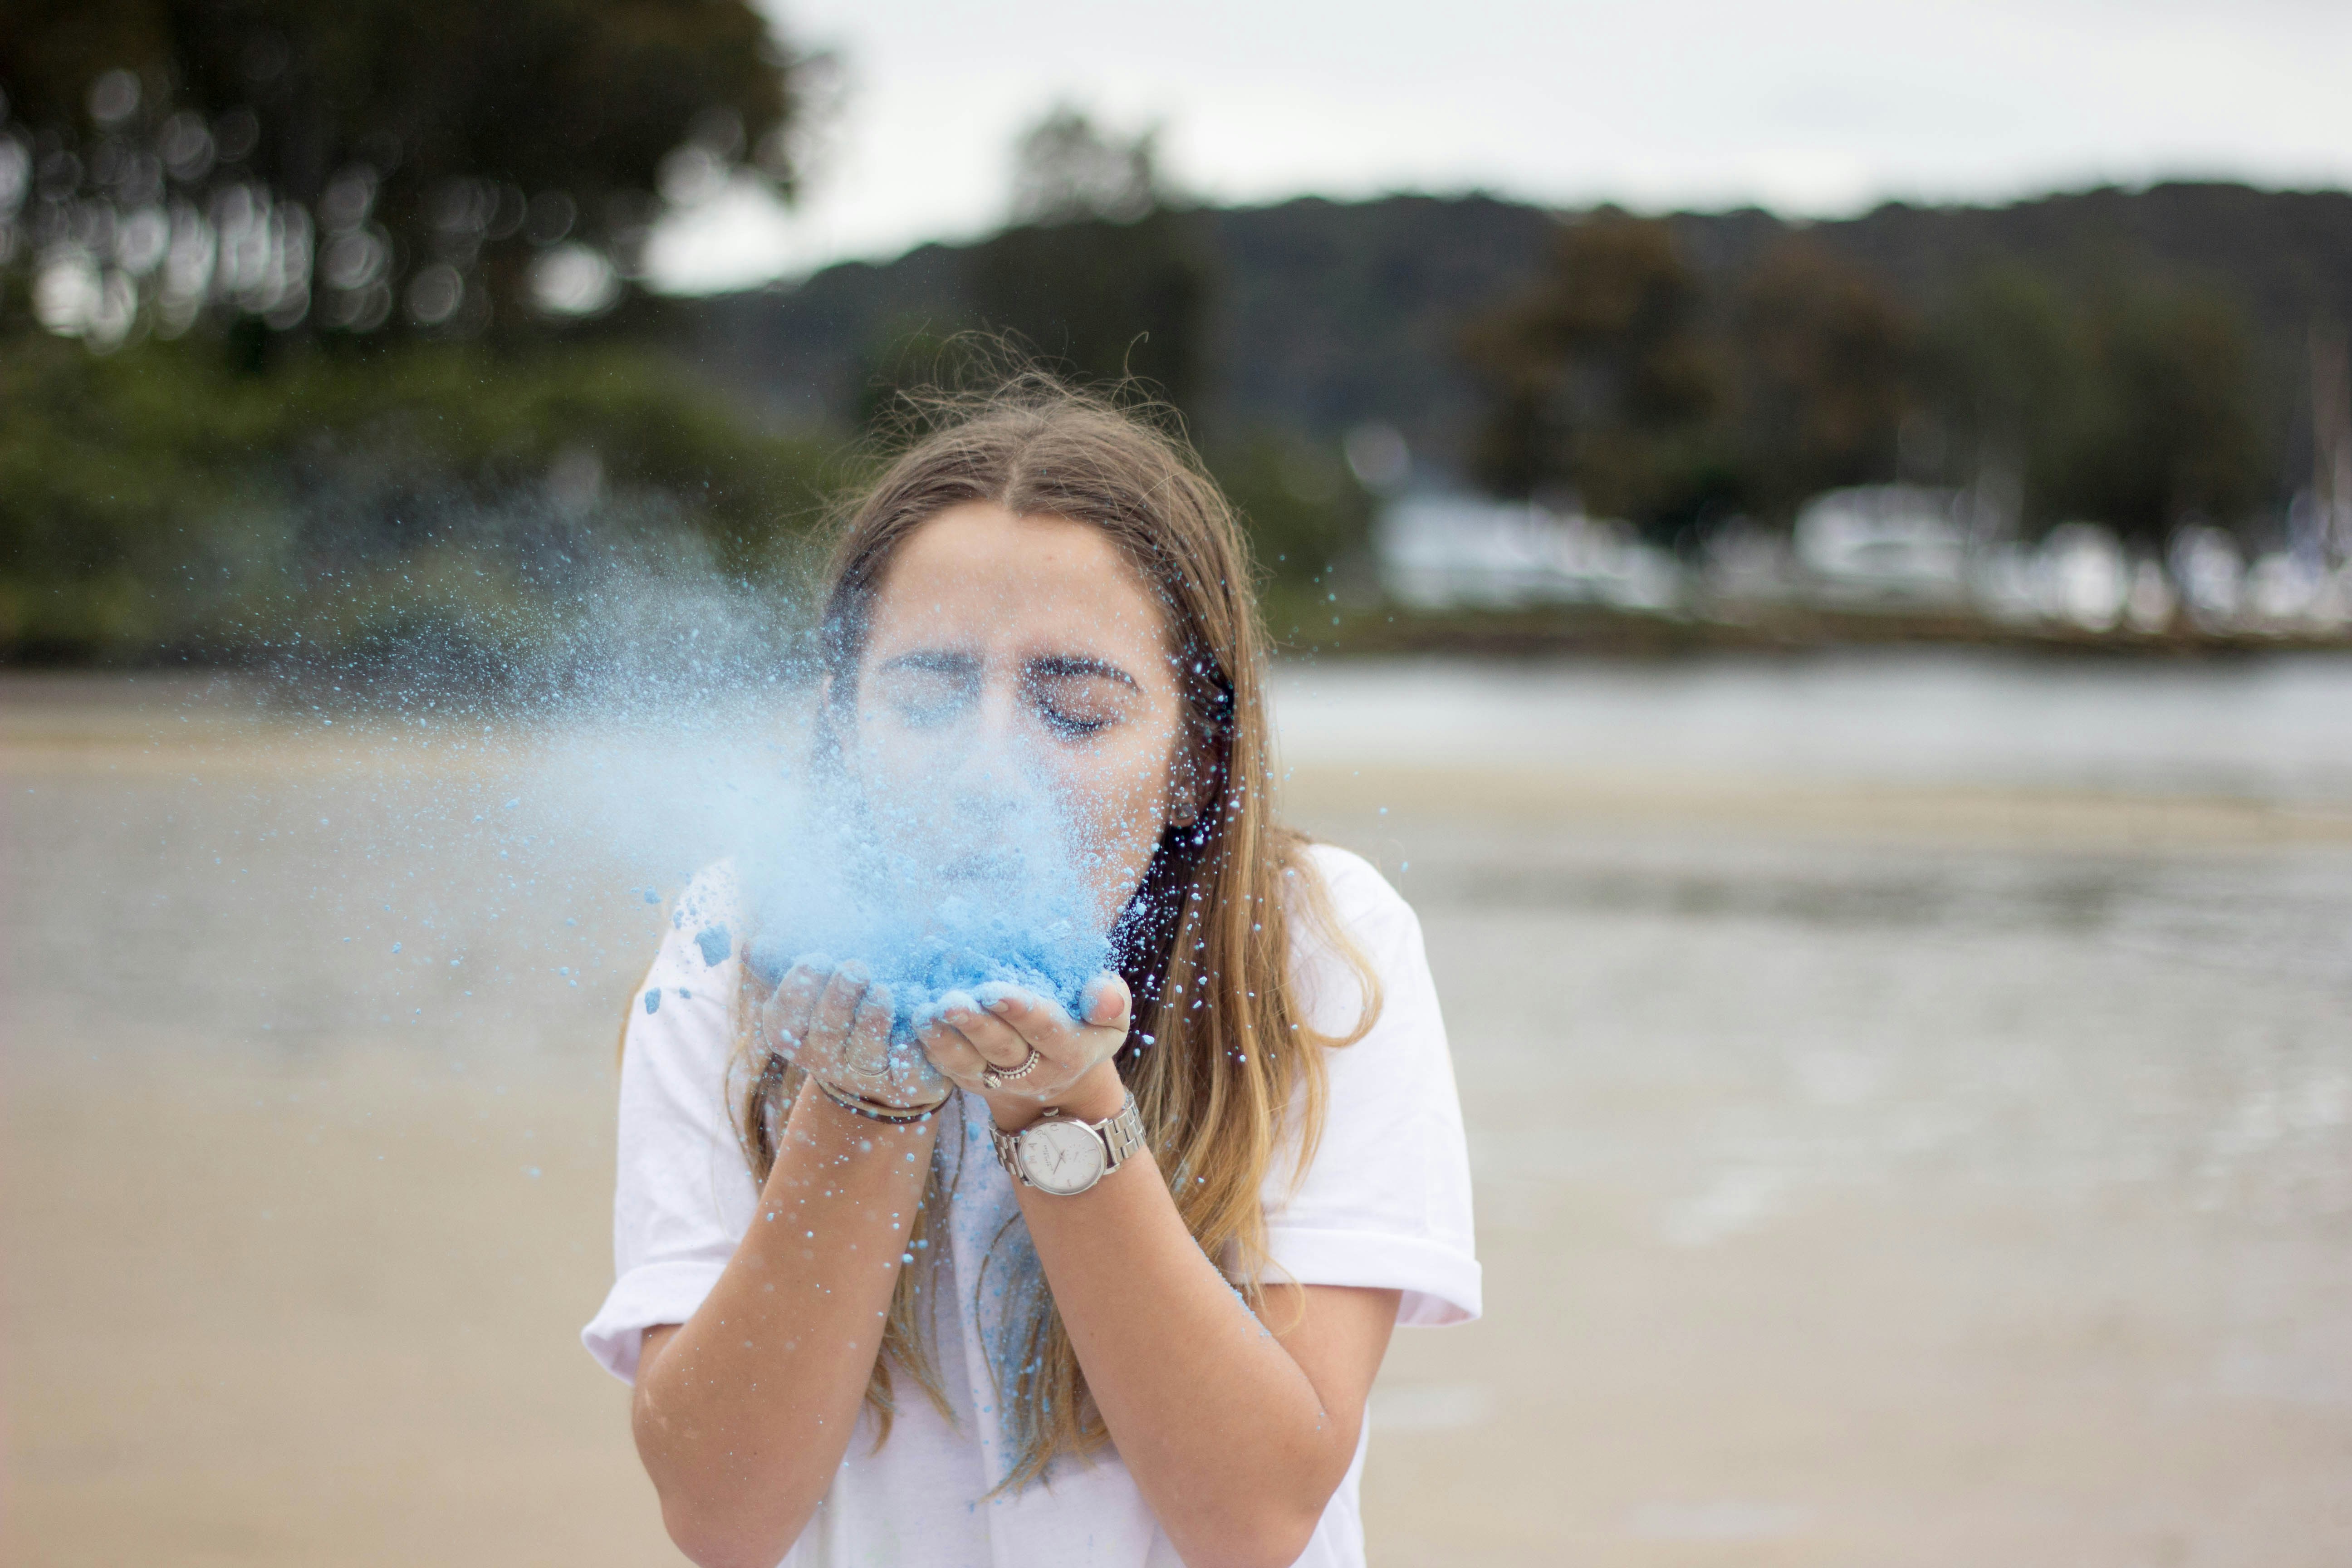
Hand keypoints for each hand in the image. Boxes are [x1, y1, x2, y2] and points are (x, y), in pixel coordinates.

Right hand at [756, 958, 947, 1111]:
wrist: (891, 1067)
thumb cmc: (845, 1014)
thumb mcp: (816, 989)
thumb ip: (783, 967)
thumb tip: (749, 945)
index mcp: (797, 1036)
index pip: (784, 1020)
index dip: (798, 991)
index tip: (818, 958)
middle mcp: (826, 1060)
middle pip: (826, 1033)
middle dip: (838, 999)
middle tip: (854, 967)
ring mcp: (864, 1076)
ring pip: (864, 1052)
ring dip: (871, 1020)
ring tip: (882, 990)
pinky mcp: (903, 1084)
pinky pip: (904, 1070)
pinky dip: (908, 1049)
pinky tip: (914, 1022)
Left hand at [916, 974, 1131, 1130]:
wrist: (1062, 1080)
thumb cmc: (1085, 1027)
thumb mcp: (1111, 1018)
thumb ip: (1111, 999)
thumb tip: (1101, 995)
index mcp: (1070, 1050)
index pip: (1045, 1029)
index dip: (1021, 1012)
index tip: (995, 991)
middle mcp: (1033, 1072)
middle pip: (1000, 1048)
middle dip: (974, 1025)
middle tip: (950, 1002)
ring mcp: (998, 1080)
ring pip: (968, 1063)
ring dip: (943, 1039)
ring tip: (924, 1014)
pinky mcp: (971, 1081)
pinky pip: (947, 1068)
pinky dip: (929, 1047)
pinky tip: (915, 1022)